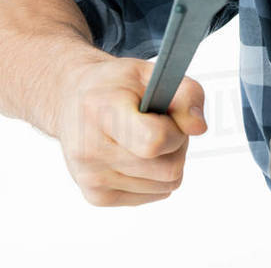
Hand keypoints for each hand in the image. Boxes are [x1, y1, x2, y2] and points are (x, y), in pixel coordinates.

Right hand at [56, 58, 206, 206]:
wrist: (71, 102)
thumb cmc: (116, 86)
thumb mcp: (152, 74)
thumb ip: (186, 94)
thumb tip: (199, 128)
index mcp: (102, 112)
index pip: (154, 141)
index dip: (174, 131)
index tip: (167, 115)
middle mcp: (90, 151)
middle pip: (168, 169)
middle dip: (177, 145)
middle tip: (160, 124)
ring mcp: (91, 179)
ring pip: (166, 185)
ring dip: (167, 161)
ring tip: (146, 138)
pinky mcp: (97, 197)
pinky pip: (154, 194)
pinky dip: (156, 176)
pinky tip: (136, 155)